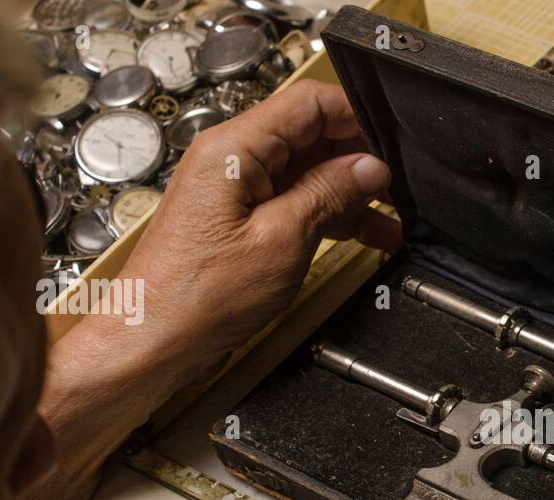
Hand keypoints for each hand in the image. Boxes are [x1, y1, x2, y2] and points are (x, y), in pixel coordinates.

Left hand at [116, 80, 401, 387]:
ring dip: (350, 194)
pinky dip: (330, 216)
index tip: (392, 144)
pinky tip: (364, 234)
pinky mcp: (241, 223)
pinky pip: (295, 204)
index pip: (308, 104)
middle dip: (358, 160)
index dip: (356, 118)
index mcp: (233, 149)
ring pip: (307, 174)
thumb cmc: (196, 297)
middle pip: (310, 137)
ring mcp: (236, 192)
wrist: (154, 340)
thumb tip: (368, 168)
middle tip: (398, 186)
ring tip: (391, 218)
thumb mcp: (281, 240)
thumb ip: (328, 195)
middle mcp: (231, 161)